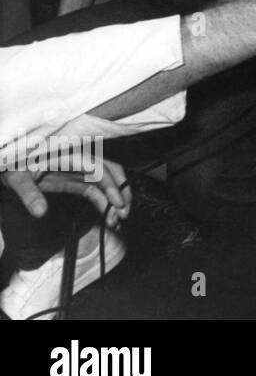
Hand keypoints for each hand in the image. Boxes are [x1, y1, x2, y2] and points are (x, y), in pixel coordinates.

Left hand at [1, 158, 131, 228]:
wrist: (10, 167)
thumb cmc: (12, 167)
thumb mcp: (16, 178)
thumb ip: (28, 193)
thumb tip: (41, 212)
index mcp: (67, 155)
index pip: (96, 166)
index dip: (109, 183)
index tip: (116, 203)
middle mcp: (78, 161)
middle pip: (109, 170)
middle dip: (121, 190)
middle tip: (124, 214)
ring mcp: (78, 171)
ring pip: (106, 181)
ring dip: (115, 199)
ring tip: (118, 220)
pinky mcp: (76, 181)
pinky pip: (96, 190)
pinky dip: (104, 203)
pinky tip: (108, 217)